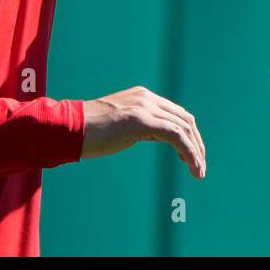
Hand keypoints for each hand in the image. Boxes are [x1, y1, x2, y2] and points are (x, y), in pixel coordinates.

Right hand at [80, 86, 206, 178]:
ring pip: (184, 128)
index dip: (190, 135)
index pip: (176, 113)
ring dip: (196, 152)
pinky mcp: (142, 120)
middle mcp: (147, 98)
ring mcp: (144, 107)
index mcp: (142, 96)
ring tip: (198, 172)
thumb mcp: (121, 124)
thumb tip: (158, 135)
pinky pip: (176, 135)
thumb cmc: (90, 132)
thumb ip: (141, 125)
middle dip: (197, 144)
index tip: (191, 157)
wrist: (70, 128)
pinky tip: (191, 167)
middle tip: (199, 167)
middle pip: (185, 119)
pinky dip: (189, 152)